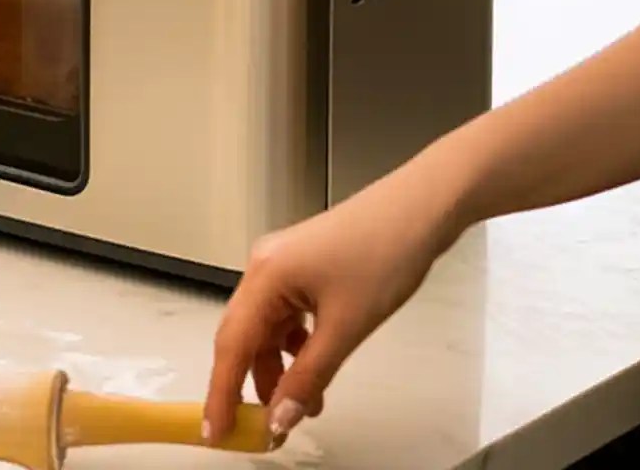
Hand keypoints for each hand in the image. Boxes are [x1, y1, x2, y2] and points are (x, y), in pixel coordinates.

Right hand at [202, 170, 463, 445]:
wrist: (423, 206)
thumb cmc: (386, 250)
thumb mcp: (347, 326)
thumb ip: (310, 376)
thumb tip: (282, 416)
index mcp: (264, 276)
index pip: (231, 347)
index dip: (221, 394)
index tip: (216, 432)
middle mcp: (264, 268)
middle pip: (243, 338)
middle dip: (248, 386)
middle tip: (259, 429)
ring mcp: (283, 265)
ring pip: (267, 330)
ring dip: (278, 369)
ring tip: (301, 406)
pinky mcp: (303, 267)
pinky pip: (286, 317)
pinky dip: (295, 348)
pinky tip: (314, 368)